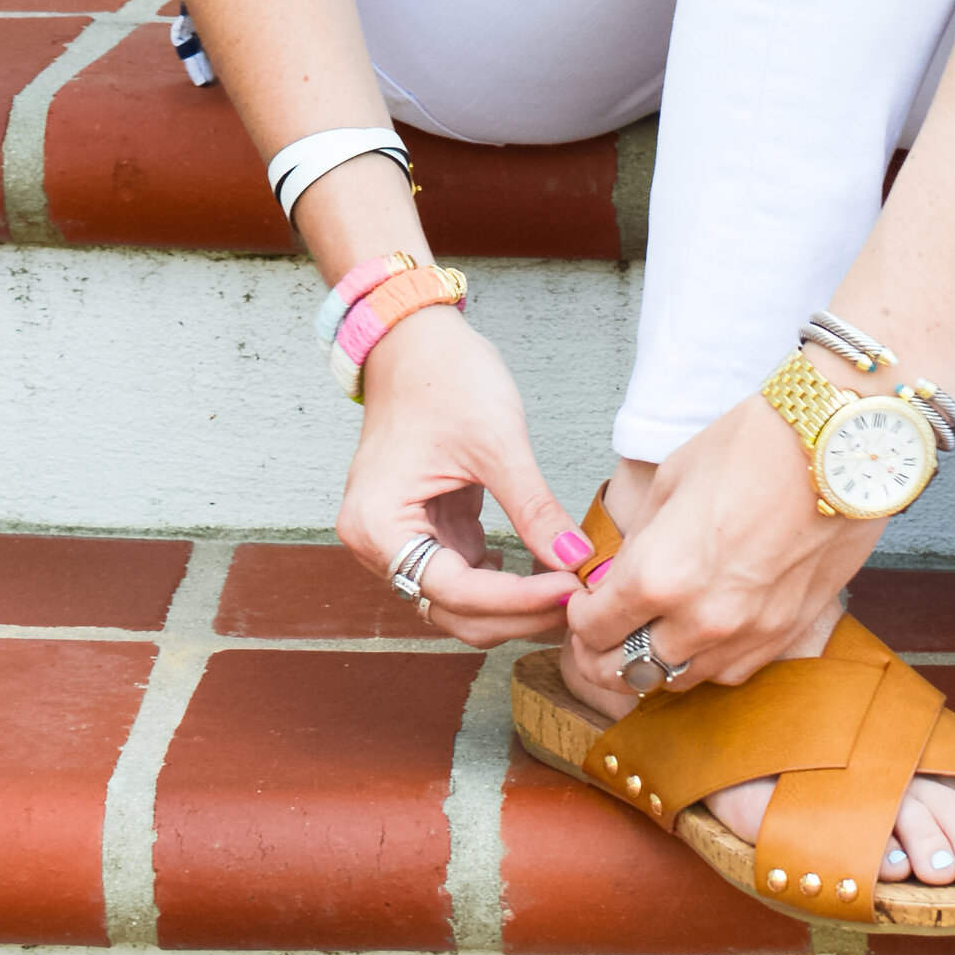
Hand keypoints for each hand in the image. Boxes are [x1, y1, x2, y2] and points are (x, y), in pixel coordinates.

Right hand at [334, 304, 582, 645]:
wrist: (415, 340)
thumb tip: (576, 560)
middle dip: (516, 614)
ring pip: (456, 602)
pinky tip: (543, 576)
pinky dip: (501, 584)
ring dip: (510, 606)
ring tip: (568, 593)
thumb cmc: (443, 377)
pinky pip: (460, 576)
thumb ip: (534, 508)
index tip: (571, 590)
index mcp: (379, 523)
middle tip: (579, 603)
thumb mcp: (497, 443)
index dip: (517, 599)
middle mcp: (375, 543)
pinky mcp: (421, 529)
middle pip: (451, 610)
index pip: (453, 590)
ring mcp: (395, 539)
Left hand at [564, 391, 881, 692]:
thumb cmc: (755, 445)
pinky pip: (729, 673)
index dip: (579, 618)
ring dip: (652, 665)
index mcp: (658, 576)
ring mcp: (747, 634)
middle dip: (601, 655)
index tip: (583, 605)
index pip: (594, 629)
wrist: (841, 444)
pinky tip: (699, 638)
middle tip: (598, 638)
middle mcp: (699, 620)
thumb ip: (641, 541)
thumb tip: (623, 571)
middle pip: (626, 670)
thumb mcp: (673, 481)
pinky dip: (704, 663)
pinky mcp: (786, 634)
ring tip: (646, 639)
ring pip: (677, 682)